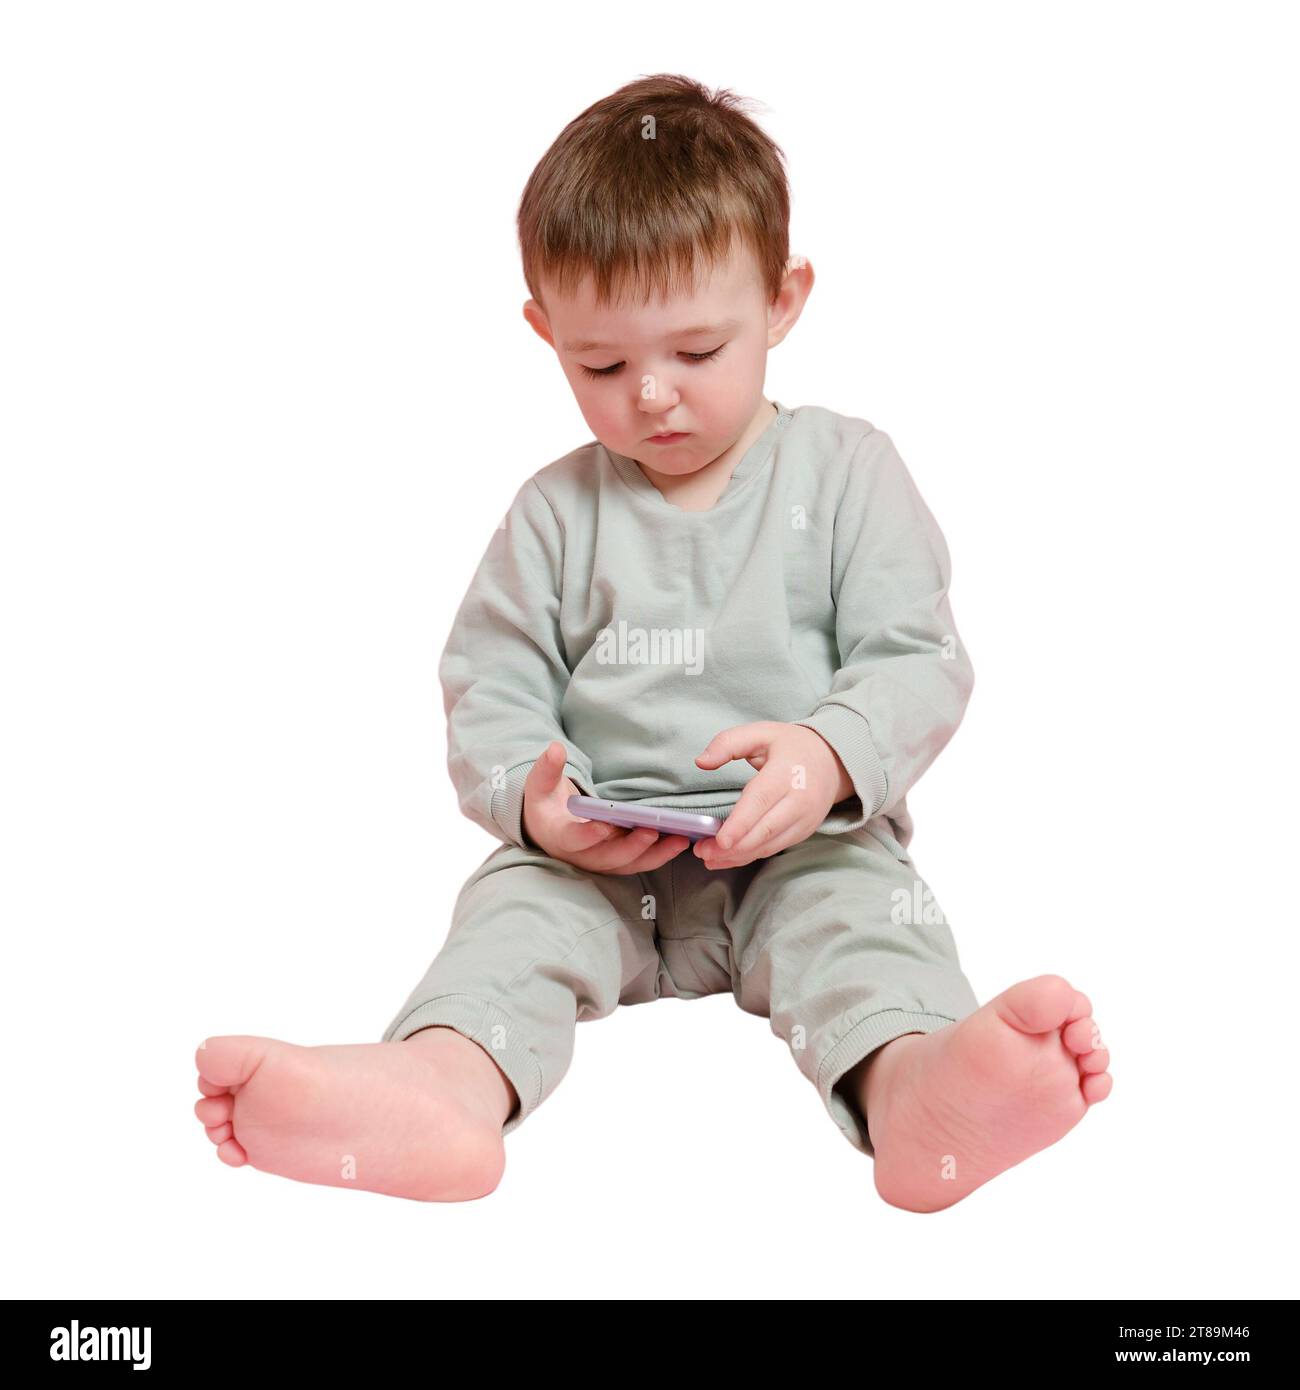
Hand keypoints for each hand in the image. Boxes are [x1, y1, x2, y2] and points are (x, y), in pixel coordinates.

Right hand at [521, 741, 691, 873]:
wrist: (550, 827)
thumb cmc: (547, 804)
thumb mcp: (540, 785)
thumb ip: (547, 768)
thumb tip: (555, 748)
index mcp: (560, 837)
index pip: (574, 840)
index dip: (588, 835)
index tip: (603, 825)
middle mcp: (582, 856)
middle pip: (608, 857)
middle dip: (632, 846)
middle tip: (651, 830)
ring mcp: (602, 860)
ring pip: (630, 864)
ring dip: (655, 854)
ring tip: (680, 838)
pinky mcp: (618, 860)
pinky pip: (641, 862)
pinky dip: (661, 854)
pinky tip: (681, 840)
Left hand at [690, 722, 854, 869]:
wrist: (832, 760)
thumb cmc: (792, 746)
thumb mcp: (760, 732)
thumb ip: (727, 743)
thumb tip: (701, 762)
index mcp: (788, 772)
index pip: (762, 801)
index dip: (741, 823)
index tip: (720, 840)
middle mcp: (800, 799)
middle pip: (765, 829)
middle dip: (733, 846)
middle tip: (703, 852)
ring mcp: (805, 819)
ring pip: (769, 844)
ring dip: (739, 855)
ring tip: (709, 858)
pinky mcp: (804, 831)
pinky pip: (775, 848)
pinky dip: (751, 856)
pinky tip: (729, 858)